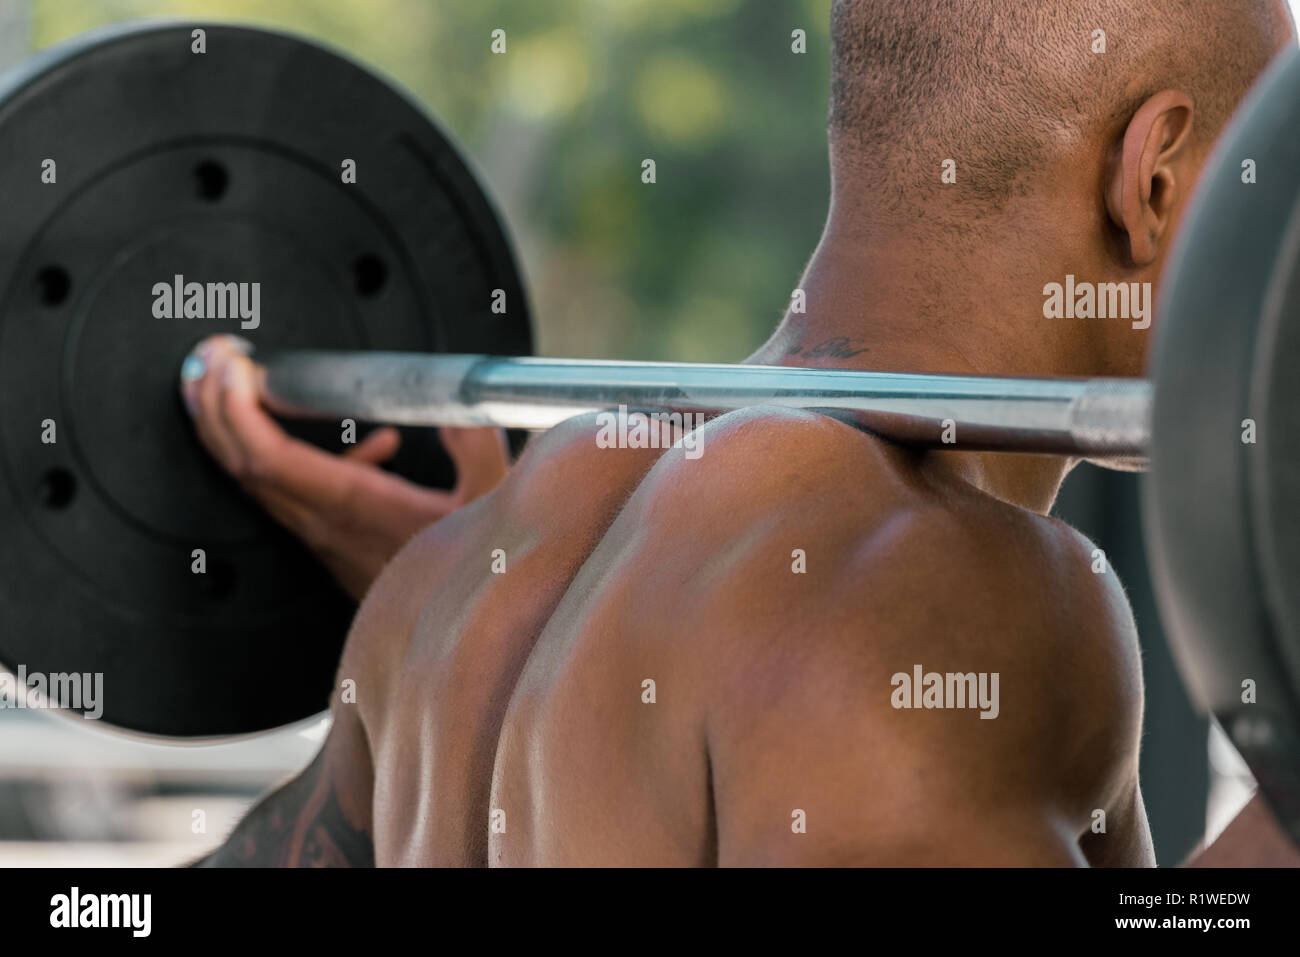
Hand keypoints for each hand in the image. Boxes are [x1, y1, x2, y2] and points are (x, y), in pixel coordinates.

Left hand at [179, 335, 507, 598]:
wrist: (466, 637)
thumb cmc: (472, 581)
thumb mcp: (490, 504)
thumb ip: (475, 447)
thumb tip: (457, 408)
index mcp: (354, 506)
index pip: (269, 457)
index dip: (238, 409)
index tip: (232, 367)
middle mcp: (326, 523)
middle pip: (243, 463)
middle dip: (215, 404)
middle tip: (209, 356)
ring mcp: (325, 536)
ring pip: (258, 478)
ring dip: (234, 427)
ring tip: (231, 381)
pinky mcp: (337, 544)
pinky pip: (298, 493)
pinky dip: (307, 456)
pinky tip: (363, 441)